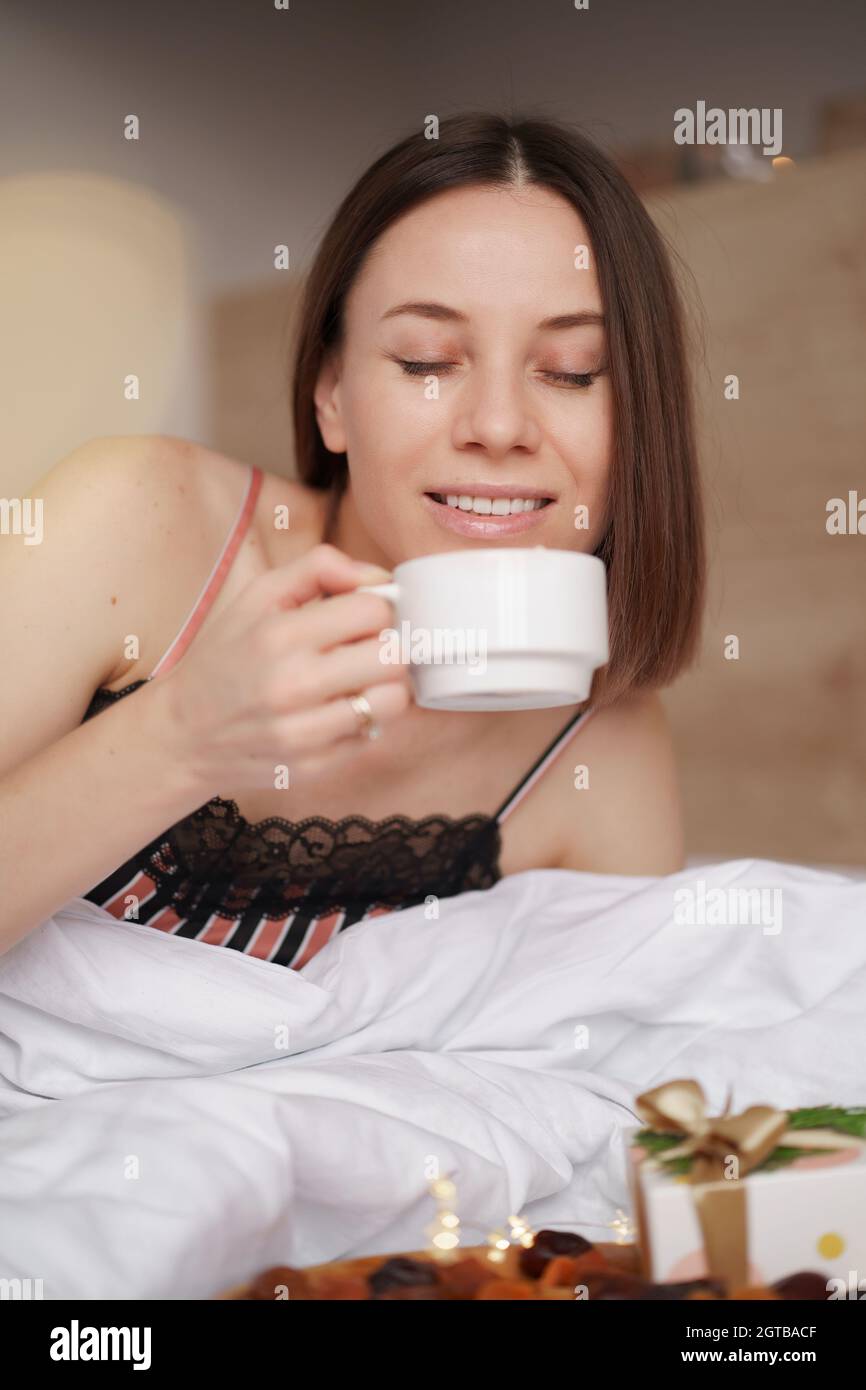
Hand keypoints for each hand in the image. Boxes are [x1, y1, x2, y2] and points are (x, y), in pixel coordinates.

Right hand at [157, 543, 411, 792]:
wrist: (183, 732)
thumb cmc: (226, 655)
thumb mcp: (257, 596)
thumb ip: (318, 569)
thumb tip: (378, 578)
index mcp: (280, 635)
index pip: (373, 612)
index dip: (374, 609)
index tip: (357, 618)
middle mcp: (292, 686)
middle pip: (393, 657)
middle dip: (385, 647)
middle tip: (362, 650)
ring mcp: (304, 732)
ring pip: (393, 701)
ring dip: (383, 687)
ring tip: (357, 681)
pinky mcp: (313, 766)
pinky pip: (371, 735)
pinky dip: (361, 722)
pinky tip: (334, 711)